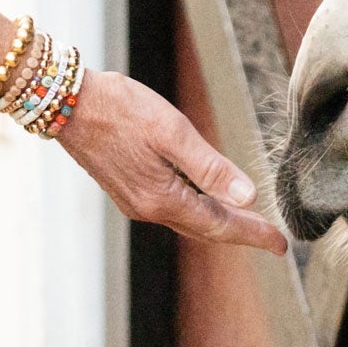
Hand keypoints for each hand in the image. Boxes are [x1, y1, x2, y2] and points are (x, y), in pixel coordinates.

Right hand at [57, 68, 286, 252]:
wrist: (65, 102)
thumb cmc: (120, 108)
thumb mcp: (171, 131)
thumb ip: (210, 167)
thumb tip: (247, 196)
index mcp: (162, 198)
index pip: (220, 224)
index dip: (253, 233)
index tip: (281, 244)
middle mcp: (147, 207)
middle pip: (205, 227)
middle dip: (240, 232)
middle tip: (272, 239)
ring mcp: (133, 199)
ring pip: (186, 219)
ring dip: (218, 221)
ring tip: (245, 221)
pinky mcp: (124, 186)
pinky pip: (170, 207)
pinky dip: (195, 209)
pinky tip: (203, 198)